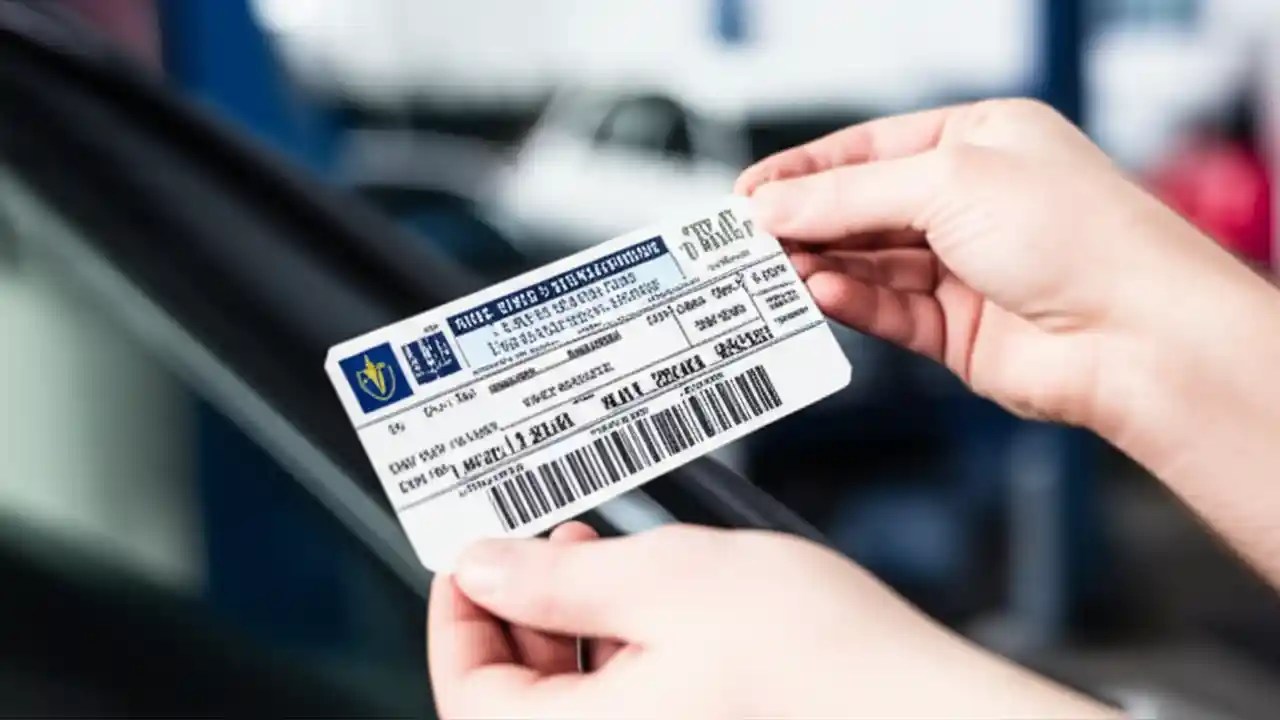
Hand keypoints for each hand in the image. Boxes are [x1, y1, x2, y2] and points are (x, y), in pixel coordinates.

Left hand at [429, 523, 1117, 718]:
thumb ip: (556, 578)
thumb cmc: (819, 659)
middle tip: (542, 541)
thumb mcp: (666, 581)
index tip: (470, 556)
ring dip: (571, 627)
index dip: (456, 613)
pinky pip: (627, 706)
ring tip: (600, 557)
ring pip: (573, 700)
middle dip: (520, 612)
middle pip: (518, 697)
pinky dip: (620, 654)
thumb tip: (485, 568)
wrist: (925, 707)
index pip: (468, 691)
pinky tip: (648, 604)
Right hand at [738, 99, 1255, 431]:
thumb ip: (849, 196)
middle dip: (804, 223)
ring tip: (771, 272)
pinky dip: (850, 303)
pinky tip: (820, 297)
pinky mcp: (957, 330)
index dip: (804, 171)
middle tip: (745, 241)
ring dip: (820, 266)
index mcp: (980, 142)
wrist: (1137, 336)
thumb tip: (775, 205)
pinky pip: (887, 311)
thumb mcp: (947, 181)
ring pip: (868, 264)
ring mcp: (964, 268)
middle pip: (861, 209)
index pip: (867, 151)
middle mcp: (971, 203)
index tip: (749, 194)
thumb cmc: (1080, 236)